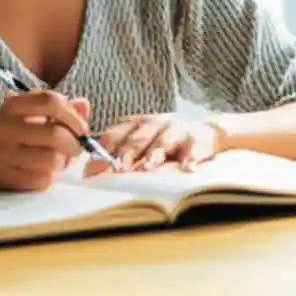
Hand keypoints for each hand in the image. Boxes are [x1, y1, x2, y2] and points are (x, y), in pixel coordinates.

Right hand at [0, 91, 91, 190]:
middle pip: (55, 135)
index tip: (81, 128)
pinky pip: (42, 179)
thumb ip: (58, 108)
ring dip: (61, 162)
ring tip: (56, 160)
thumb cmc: (10, 134)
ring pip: (52, 160)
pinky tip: (40, 171)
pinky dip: (48, 177)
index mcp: (12, 106)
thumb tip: (83, 105)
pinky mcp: (5, 177)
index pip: (50, 101)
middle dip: (74, 144)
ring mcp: (2, 154)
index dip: (72, 116)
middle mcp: (4, 128)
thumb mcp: (29, 114)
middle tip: (75, 148)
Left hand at [85, 114, 222, 175]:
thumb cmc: (163, 141)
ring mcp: (175, 129)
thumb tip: (91, 172)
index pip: (114, 135)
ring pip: (163, 141)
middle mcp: (153, 123)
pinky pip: (193, 148)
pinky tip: (188, 168)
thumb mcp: (140, 142)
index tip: (92, 170)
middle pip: (136, 138)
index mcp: (134, 124)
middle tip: (117, 169)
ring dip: (154, 154)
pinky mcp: (197, 139)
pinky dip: (190, 158)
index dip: (102, 153)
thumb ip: (119, 153)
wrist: (205, 131)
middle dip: (125, 154)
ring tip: (147, 167)